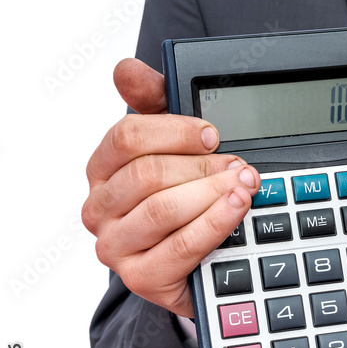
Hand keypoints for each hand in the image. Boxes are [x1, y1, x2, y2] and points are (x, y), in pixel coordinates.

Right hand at [82, 58, 260, 317]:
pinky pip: (181, 245)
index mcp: (103, 170)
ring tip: (246, 185)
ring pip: (162, 209)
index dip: (177, 131)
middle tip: (241, 166)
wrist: (204, 262)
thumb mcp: (178, 150)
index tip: (215, 134)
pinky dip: (215, 223)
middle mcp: (100, 209)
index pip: (126, 137)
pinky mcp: (141, 278)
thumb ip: (156, 105)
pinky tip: (237, 208)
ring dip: (212, 192)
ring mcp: (117, 247)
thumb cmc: (188, 200)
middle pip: (147, 174)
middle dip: (203, 166)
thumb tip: (126, 69)